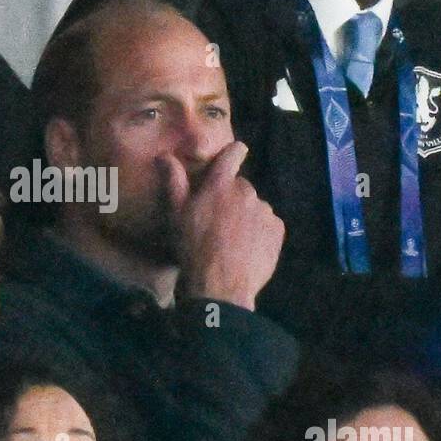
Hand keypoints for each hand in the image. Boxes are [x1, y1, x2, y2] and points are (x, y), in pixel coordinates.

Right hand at [164, 142, 284, 310]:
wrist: (220, 287)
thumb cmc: (193, 248)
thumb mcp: (176, 214)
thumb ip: (174, 181)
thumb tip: (164, 154)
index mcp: (221, 184)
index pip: (234, 153)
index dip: (233, 153)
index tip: (231, 158)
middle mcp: (247, 192)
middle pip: (241, 187)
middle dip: (232, 199)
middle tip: (218, 221)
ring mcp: (264, 211)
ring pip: (255, 207)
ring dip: (246, 217)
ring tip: (232, 240)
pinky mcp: (277, 230)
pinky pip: (268, 224)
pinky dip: (259, 232)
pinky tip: (246, 248)